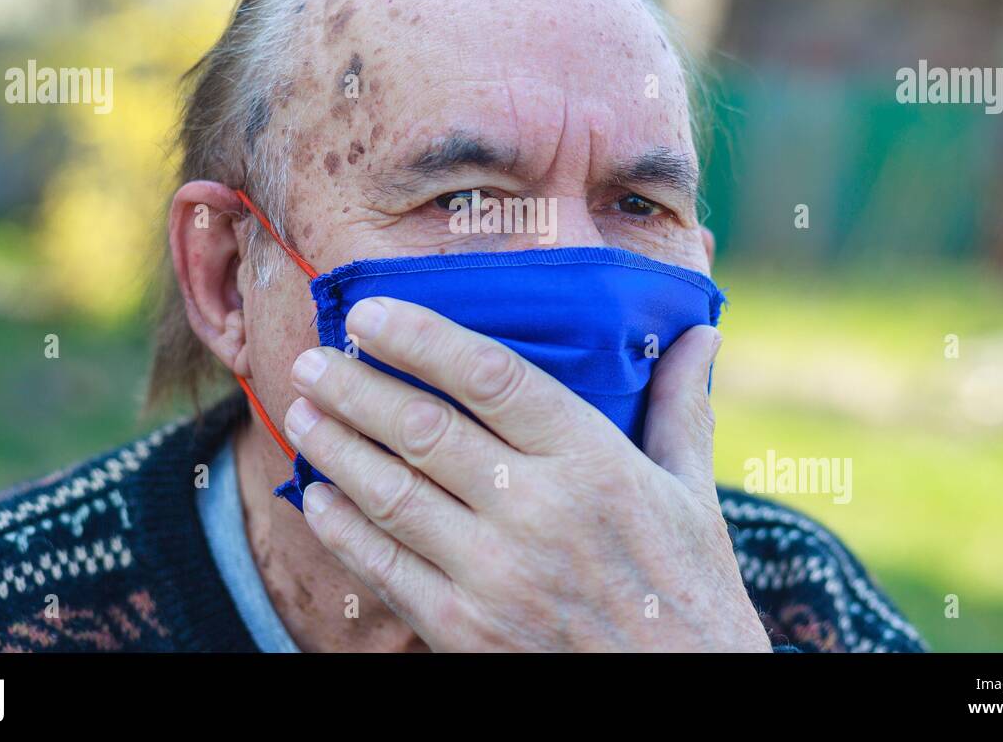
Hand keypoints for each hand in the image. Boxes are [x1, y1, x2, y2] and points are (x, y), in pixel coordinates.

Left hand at [282, 296, 771, 650]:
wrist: (685, 689)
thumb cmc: (689, 585)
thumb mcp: (691, 490)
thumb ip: (680, 404)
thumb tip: (700, 329)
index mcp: (593, 462)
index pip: (490, 377)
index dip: (421, 338)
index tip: (371, 312)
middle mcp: (538, 511)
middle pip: (423, 430)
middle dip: (355, 386)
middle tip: (313, 356)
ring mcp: (496, 575)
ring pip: (392, 493)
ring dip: (336, 445)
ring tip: (302, 409)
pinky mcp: (466, 630)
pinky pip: (386, 567)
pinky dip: (342, 527)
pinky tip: (316, 494)